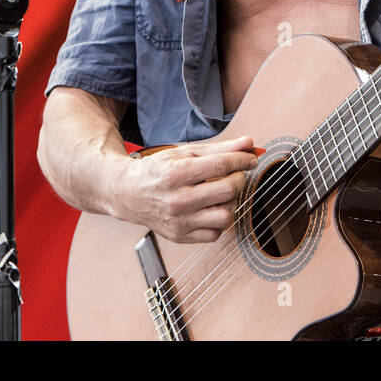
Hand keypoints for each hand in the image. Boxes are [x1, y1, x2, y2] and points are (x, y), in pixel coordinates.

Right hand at [112, 134, 261, 243]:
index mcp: (176, 174)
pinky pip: (215, 233)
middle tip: (235, 173)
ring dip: (230, 202)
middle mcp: (177, 200)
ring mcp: (178, 221)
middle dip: (239, 178)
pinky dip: (219, 221)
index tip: (252, 158)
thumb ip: (220, 149)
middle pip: (227, 191)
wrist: (128, 194)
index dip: (242, 160)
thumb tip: (250, 143)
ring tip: (221, 192)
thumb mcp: (186, 152)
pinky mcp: (180, 236)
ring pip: (225, 215)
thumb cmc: (159, 170)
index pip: (221, 166)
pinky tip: (211, 208)